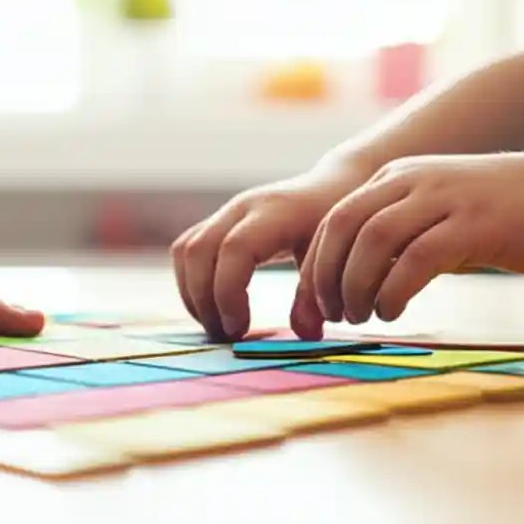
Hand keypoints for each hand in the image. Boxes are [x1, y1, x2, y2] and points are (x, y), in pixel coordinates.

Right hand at [171, 158, 374, 340]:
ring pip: (186, 250)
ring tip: (218, 326)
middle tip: (226, 336)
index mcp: (274, 213)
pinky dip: (192, 284)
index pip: (234, 249)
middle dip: (204, 300)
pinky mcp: (217, 223)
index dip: (228, 293)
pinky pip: (188, 250)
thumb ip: (316, 294)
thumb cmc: (338, 223)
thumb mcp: (333, 256)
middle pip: (198, 250)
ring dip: (193, 294)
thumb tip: (305, 335)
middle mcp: (242, 208)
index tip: (240, 329)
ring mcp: (226, 213)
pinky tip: (214, 309)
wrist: (332, 186)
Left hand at [300, 151, 523, 329]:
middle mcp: (413, 181)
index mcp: (398, 178)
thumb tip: (359, 284)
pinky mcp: (475, 223)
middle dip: (327, 276)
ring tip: (360, 316)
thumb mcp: (441, 215)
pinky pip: (418, 258)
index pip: (335, 219)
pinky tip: (393, 312)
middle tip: (332, 315)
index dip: (317, 265)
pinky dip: (394, 289)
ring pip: (374, 240)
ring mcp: (444, 198)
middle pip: (344, 226)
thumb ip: (404, 239)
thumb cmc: (505, 215)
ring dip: (356, 285)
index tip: (315, 304)